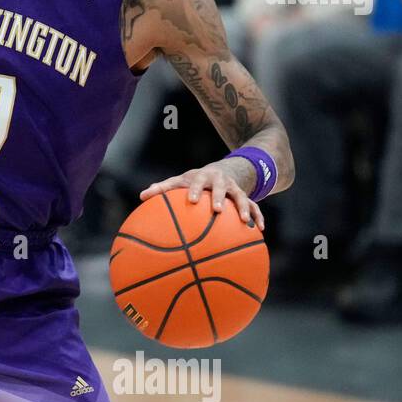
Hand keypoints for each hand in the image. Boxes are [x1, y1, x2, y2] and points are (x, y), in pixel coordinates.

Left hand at [140, 158, 264, 229]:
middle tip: (217, 210)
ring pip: (241, 197)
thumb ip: (162, 188)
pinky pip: (254, 206)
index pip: (196, 182)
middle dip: (219, 197)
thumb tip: (141, 196)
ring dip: (243, 208)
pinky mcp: (245, 196)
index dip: (194, 190)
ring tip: (245, 222)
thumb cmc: (193, 181)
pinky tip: (260, 230)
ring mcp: (233, 189)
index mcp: (202, 177)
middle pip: (220, 188)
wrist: (221, 171)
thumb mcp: (180, 181)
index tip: (191, 200)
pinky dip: (258, 216)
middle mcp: (219, 181)